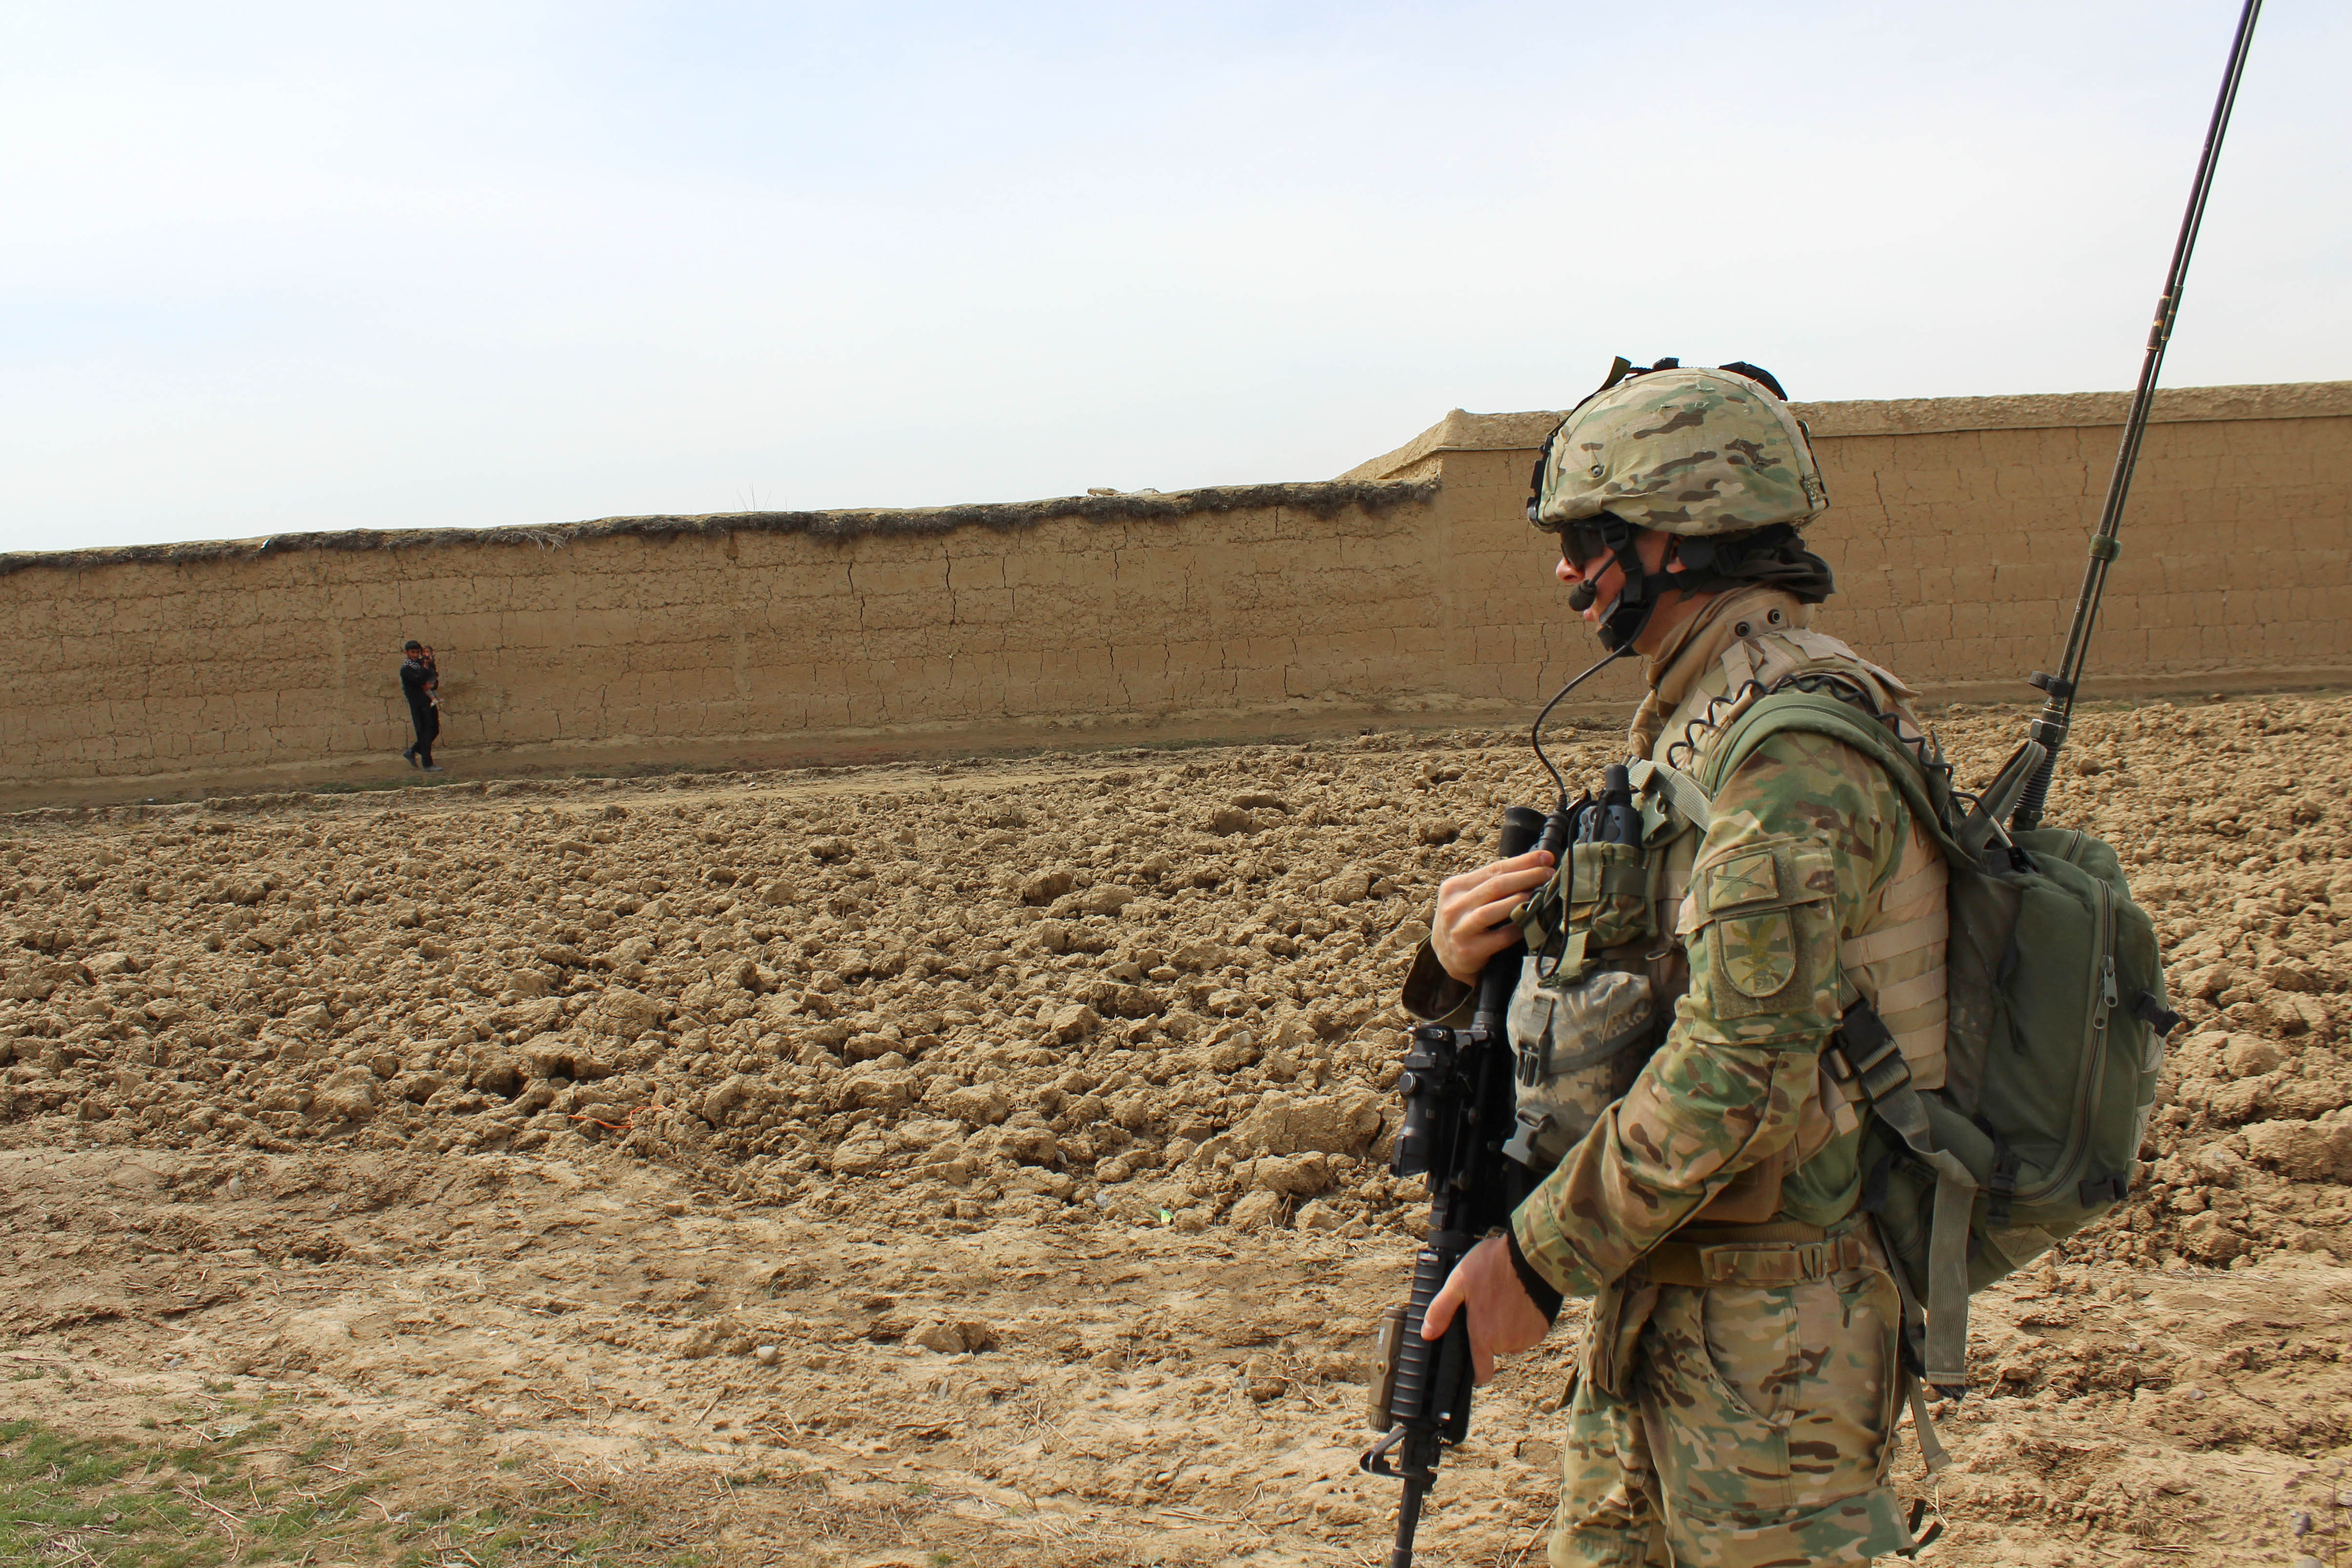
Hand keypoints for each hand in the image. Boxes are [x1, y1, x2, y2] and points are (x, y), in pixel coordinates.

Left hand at [1419, 1235, 1553, 1384]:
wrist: (1532, 1255)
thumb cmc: (1494, 1266)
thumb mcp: (1458, 1283)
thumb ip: (1441, 1311)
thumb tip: (1427, 1334)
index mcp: (1484, 1336)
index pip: (1482, 1372)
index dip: (1477, 1373)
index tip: (1475, 1367)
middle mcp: (1508, 1342)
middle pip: (1496, 1348)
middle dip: (1491, 1332)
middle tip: (1488, 1305)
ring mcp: (1528, 1336)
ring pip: (1513, 1338)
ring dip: (1508, 1326)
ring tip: (1504, 1298)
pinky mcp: (1543, 1327)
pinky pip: (1530, 1330)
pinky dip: (1525, 1320)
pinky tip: (1520, 1300)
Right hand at [1430, 849, 1555, 983]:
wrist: (1449, 957)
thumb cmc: (1467, 922)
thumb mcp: (1470, 898)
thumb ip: (1492, 884)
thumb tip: (1534, 866)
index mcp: (1454, 887)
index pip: (1493, 869)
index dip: (1522, 862)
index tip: (1546, 857)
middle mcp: (1453, 906)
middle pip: (1495, 885)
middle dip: (1527, 877)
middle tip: (1550, 874)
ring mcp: (1459, 929)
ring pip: (1492, 910)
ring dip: (1520, 900)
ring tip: (1540, 894)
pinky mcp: (1469, 951)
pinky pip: (1499, 937)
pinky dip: (1517, 928)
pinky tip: (1531, 922)